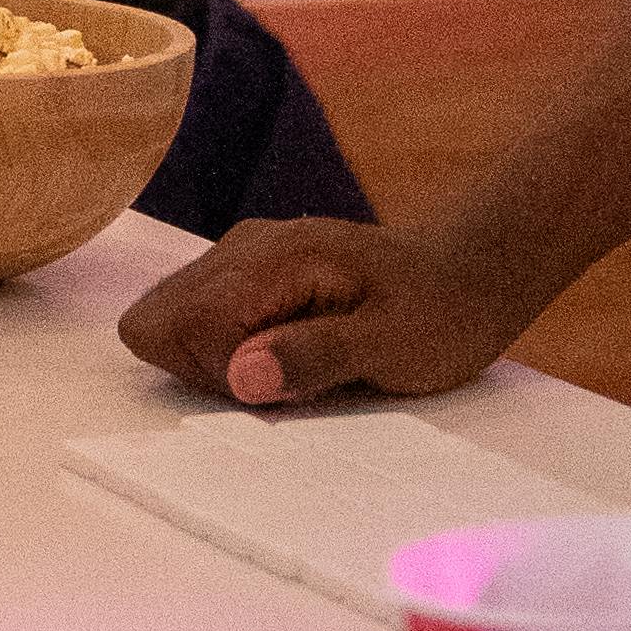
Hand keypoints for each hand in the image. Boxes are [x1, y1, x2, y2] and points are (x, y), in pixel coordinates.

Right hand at [113, 210, 519, 409]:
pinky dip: (231, 350)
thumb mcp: (394, 346)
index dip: (222, 374)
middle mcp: (244, 246)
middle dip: (206, 369)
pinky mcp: (250, 272)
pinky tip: (289, 352)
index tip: (284, 384)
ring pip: (173, 319)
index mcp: (274, 258)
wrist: (474, 272)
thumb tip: (238, 376)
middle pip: (157, 319)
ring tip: (293, 364)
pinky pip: (202, 316)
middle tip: (283, 378)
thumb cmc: (443, 311)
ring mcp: (243, 255)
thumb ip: (313, 356)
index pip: (181, 324)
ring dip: (219, 362)